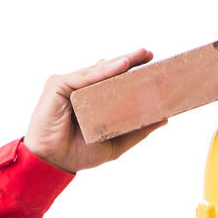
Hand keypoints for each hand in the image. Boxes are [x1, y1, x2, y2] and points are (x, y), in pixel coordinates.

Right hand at [25, 48, 167, 173]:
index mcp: (91, 101)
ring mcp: (69, 85)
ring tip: (142, 56)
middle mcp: (80, 90)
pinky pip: (85, 76)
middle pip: (108, 72)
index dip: (132, 74)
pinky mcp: (58, 85)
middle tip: (151, 55)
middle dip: (130, 62)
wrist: (54, 162)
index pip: (114, 83)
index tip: (153, 67)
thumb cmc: (78, 153)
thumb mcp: (115, 143)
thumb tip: (163, 119)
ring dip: (121, 62)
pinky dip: (104, 70)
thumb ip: (136, 130)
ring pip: (99, 71)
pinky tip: (123, 65)